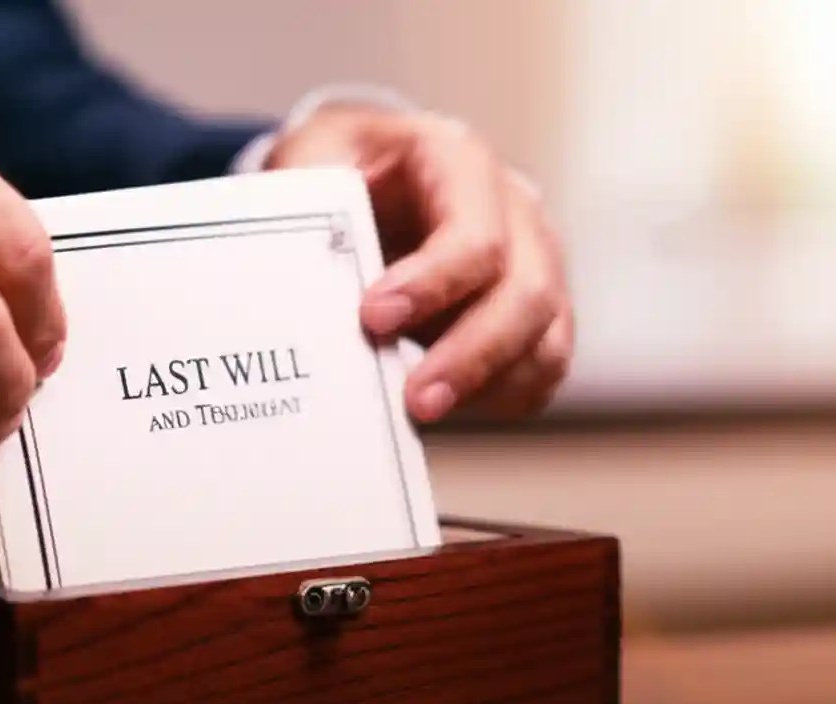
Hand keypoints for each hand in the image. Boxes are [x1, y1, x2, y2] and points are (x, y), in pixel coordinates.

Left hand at [266, 103, 572, 421]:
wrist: (370, 173)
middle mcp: (515, 210)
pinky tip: (446, 407)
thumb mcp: (316, 155)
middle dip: (473, 354)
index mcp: (460, 162)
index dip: (433, 283)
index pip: (474, 231)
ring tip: (423, 415)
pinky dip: (499, 397)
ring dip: (489, 386)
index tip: (374, 319)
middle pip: (527, 292)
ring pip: (545, 338)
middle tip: (416, 400)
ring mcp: (534, 261)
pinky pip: (539, 368)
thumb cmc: (346, 165)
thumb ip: (308, 197)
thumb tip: (290, 260)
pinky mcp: (531, 311)